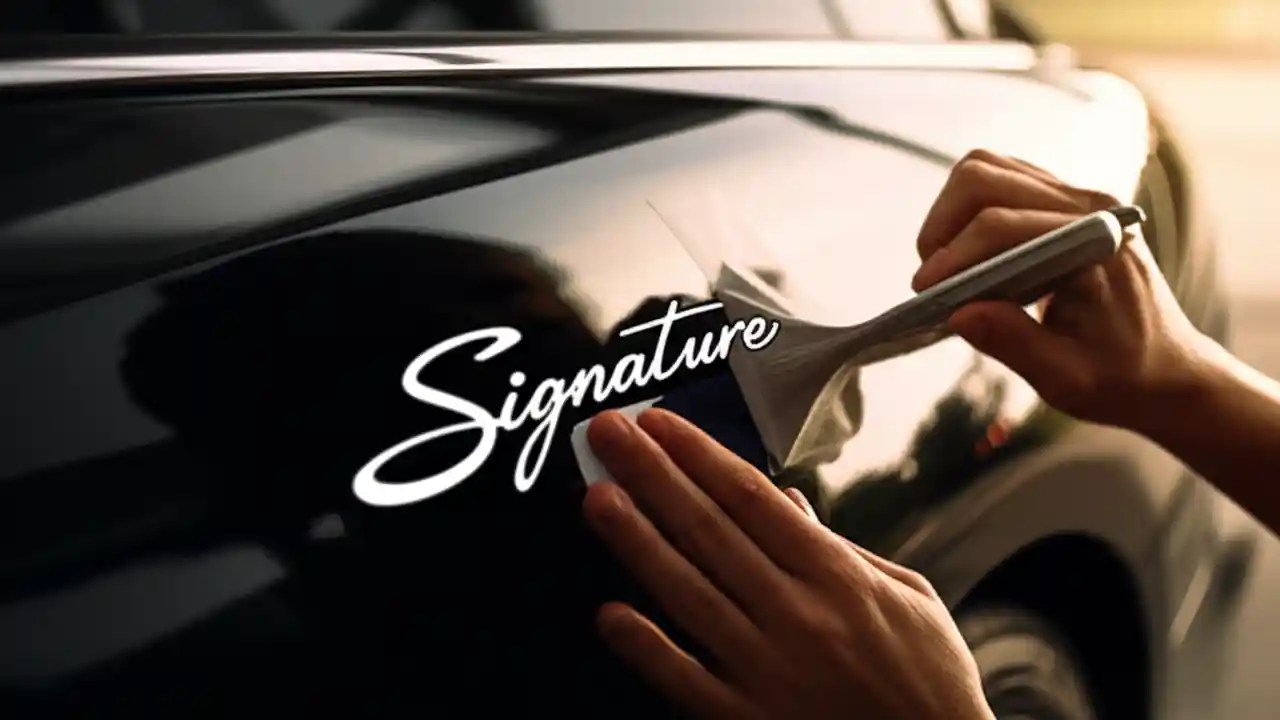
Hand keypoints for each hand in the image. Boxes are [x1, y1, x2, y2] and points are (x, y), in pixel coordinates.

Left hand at [582, 408, 994, 719]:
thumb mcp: (906, 596)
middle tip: (607, 433)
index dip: (699, 455)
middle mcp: (799, 617)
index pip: (752, 499)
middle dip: (653, 475)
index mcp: (838, 577)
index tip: (658, 422)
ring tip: (596, 497)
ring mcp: (769, 672)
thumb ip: (840, 547)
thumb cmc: (929, 678)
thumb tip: (785, 499)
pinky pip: (685, 681)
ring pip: (689, 594)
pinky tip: (608, 614)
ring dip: (637, 542)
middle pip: (710, 532)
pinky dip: (646, 648)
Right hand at [911, 149, 1213, 434]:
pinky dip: (970, 211)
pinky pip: (1003, 182)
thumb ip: (1014, 344)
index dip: (954, 255)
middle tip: (931, 277)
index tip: (924, 292)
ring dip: (952, 213)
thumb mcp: (1067, 378)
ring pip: (990, 170)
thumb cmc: (1123, 377)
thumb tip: (958, 315)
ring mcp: (1079, 200)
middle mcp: (1090, 207)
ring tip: (944, 265)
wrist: (1169, 372)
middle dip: (944, 223)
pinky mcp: (1065, 206)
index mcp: (1095, 243)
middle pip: (987, 177)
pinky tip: (967, 257)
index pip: (1004, 225)